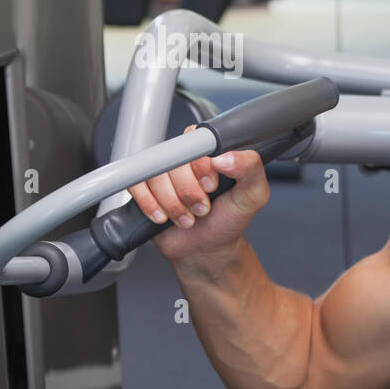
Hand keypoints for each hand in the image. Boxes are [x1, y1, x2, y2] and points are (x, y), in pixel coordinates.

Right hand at [125, 123, 269, 263]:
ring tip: (188, 217)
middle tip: (203, 207)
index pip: (196, 140)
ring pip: (155, 174)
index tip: (211, 186)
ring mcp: (164, 172)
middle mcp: (185, 159)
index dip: (201, 166)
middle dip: (189, 191)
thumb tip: (225, 156)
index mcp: (211, 153)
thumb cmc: (229, 219)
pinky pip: (136, 185)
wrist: (208, 248)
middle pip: (173, 159)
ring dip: (173, 203)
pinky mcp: (145, 188)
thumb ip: (250, 168)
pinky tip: (165, 217)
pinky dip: (151, 205)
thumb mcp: (253, 195)